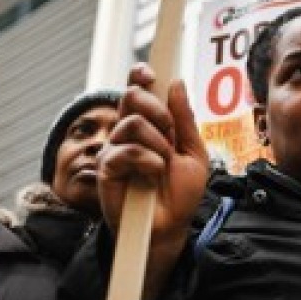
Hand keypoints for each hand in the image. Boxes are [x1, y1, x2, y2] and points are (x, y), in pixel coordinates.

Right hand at [97, 63, 209, 296]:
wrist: (171, 227)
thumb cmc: (181, 193)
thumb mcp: (194, 152)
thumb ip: (185, 119)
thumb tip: (176, 82)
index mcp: (150, 124)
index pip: (138, 89)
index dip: (140, 75)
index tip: (150, 72)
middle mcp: (129, 132)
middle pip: (131, 96)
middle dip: (157, 110)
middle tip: (170, 133)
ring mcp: (115, 148)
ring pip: (132, 123)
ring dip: (157, 143)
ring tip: (163, 163)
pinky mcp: (106, 168)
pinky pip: (125, 150)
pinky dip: (147, 160)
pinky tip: (152, 174)